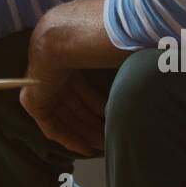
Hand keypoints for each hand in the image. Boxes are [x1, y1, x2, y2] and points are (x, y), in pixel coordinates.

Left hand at [20, 10, 110, 156]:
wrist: (64, 39)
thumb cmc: (93, 38)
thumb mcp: (111, 52)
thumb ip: (118, 61)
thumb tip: (153, 69)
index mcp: (67, 56)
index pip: (81, 88)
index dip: (97, 106)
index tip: (112, 120)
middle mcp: (52, 71)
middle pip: (73, 103)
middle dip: (92, 123)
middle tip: (109, 139)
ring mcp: (40, 85)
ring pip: (63, 116)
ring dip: (83, 132)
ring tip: (102, 146)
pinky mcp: (32, 100)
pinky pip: (49, 124)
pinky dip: (67, 137)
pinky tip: (85, 148)